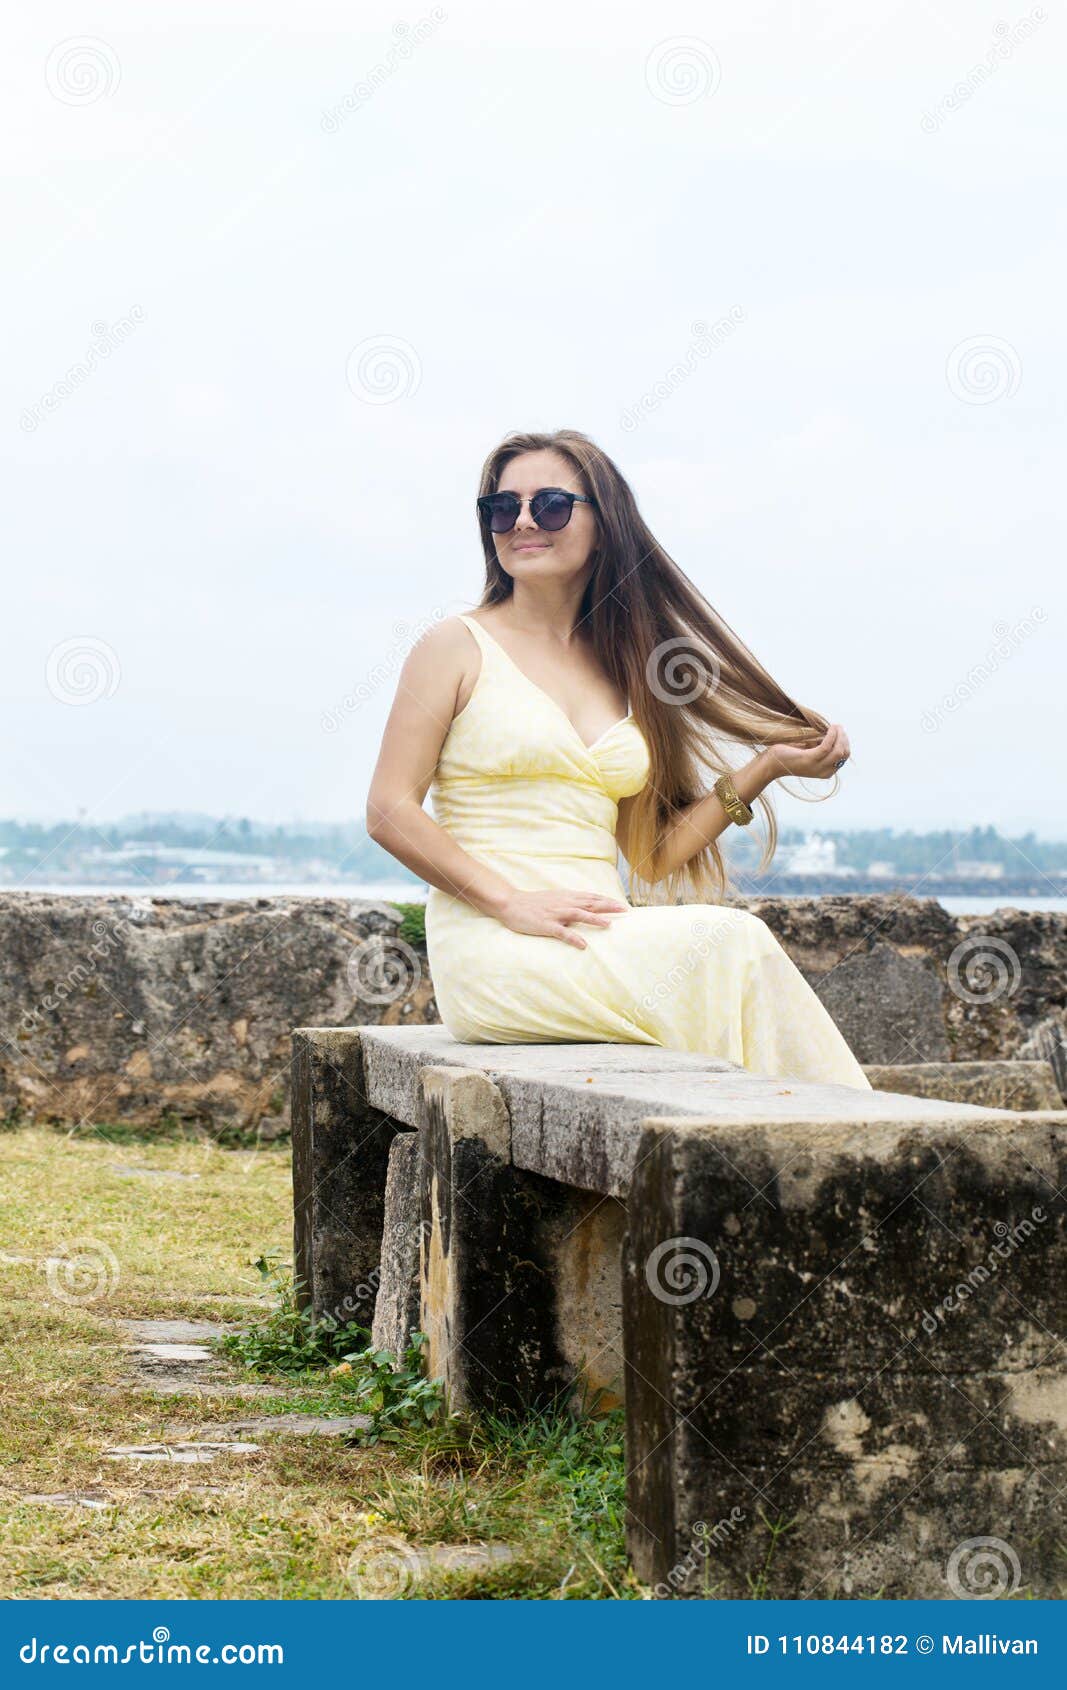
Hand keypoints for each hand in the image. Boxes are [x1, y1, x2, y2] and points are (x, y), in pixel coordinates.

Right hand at [496, 889, 628, 948]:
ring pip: (579, 915)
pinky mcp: (545, 925)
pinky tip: (583, 944)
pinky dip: (573, 938)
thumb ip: (569, 902)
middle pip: (590, 903)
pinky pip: (562, 932)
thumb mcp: (553, 898)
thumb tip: (583, 908)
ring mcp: (555, 914)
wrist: (511, 903)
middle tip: (624, 910)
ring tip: (609, 925)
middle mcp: (563, 903)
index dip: (607, 900)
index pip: (591, 897)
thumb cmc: (532, 903)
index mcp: (566, 897)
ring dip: (594, 919)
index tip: (621, 904)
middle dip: (608, 906)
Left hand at [762, 723, 850, 780]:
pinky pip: (827, 746)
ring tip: (835, 726)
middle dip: (844, 737)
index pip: (845, 756)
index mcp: (827, 771)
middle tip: (838, 727)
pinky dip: (831, 735)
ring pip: (839, 750)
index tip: (839, 730)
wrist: (771, 763)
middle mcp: (825, 772)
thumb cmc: (789, 753)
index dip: (845, 741)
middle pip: (844, 753)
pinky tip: (830, 728)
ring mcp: (817, 767)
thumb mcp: (810, 749)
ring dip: (839, 735)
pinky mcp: (809, 760)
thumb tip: (834, 731)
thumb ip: (822, 744)